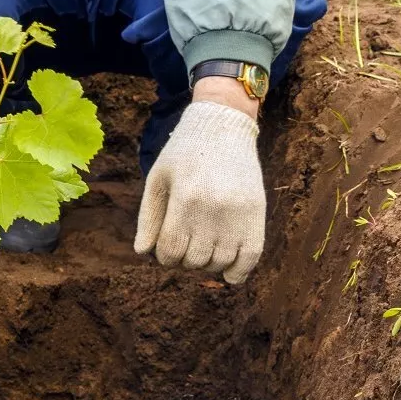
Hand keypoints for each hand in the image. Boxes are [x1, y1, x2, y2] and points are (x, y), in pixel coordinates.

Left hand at [133, 99, 265, 283]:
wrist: (224, 126)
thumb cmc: (183, 153)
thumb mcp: (158, 179)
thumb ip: (148, 217)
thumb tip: (142, 252)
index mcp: (186, 200)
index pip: (171, 251)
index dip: (165, 255)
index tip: (166, 245)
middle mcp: (214, 210)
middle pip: (194, 260)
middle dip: (184, 258)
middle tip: (185, 243)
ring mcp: (239, 213)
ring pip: (220, 262)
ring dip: (208, 263)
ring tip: (203, 245)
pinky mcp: (257, 214)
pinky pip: (250, 257)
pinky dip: (238, 272)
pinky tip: (229, 273)